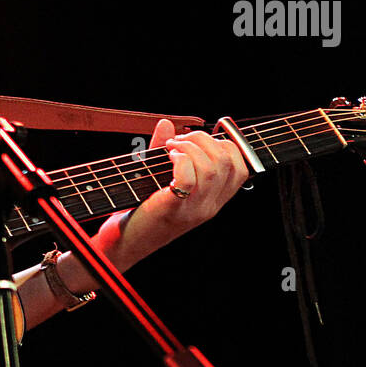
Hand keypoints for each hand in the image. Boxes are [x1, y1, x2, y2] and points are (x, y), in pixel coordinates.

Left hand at [118, 118, 249, 257]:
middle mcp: (208, 206)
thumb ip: (168, 151)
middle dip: (205, 140)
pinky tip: (168, 157)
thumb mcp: (162, 177)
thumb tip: (167, 124)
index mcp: (213, 200)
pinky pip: (189, 178)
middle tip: (180, 140)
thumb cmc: (142, 208)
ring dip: (190, 147)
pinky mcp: (173, 209)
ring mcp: (193, 209)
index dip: (225, 145)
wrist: (124, 242)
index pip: (241, 168)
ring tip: (171, 147)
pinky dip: (180, 160)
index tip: (198, 140)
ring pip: (211, 168)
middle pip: (227, 163)